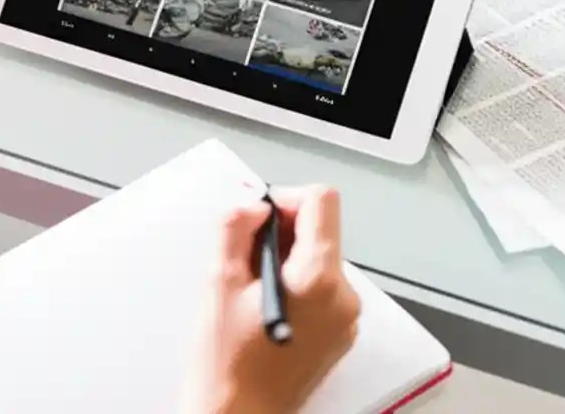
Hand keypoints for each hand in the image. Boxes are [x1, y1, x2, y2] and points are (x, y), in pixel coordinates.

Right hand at [181, 187, 360, 413]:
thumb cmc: (227, 366)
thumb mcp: (219, 282)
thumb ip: (235, 228)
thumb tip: (253, 206)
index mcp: (318, 278)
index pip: (321, 201)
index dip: (285, 198)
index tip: (260, 215)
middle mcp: (343, 296)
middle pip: (321, 231)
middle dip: (281, 234)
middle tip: (244, 258)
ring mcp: (345, 318)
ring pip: (320, 260)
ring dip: (286, 261)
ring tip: (250, 290)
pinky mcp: (340, 334)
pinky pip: (323, 289)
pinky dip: (296, 286)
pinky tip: (265, 308)